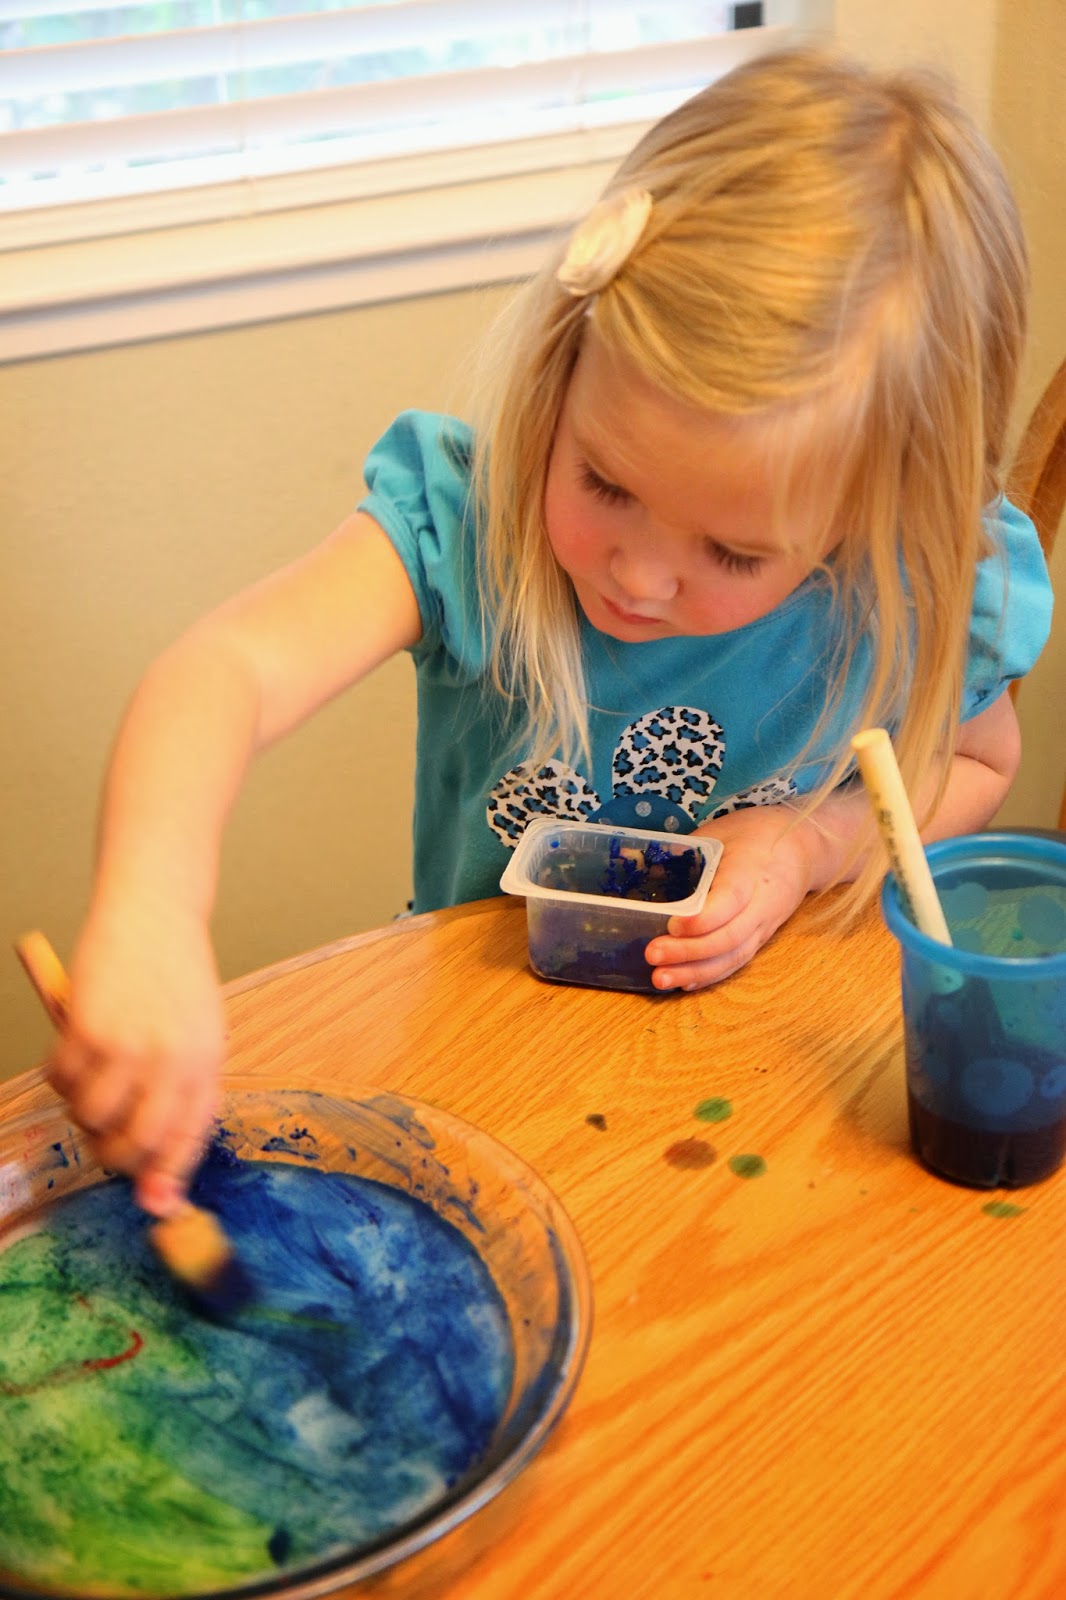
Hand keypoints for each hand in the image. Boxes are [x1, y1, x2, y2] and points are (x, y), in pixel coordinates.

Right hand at [46, 898, 225, 1216]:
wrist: (154, 912)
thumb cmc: (176, 978)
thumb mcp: (201, 1034)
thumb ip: (185, 1094)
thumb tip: (161, 1175)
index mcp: (208, 1062)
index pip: (189, 1138)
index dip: (168, 1177)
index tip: (154, 1205)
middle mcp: (172, 1058)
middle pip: (136, 1142)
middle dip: (113, 1154)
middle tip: (102, 1140)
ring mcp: (128, 1043)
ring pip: (90, 1116)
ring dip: (82, 1111)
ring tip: (90, 1082)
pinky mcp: (86, 1026)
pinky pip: (61, 1080)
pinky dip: (60, 1078)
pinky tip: (72, 1054)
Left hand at [644, 807, 814, 991]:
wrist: (805, 848)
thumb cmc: (755, 834)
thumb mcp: (720, 832)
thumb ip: (686, 853)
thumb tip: (641, 870)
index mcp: (751, 871)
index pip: (730, 901)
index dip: (703, 919)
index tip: (673, 925)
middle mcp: (761, 905)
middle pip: (729, 937)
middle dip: (689, 952)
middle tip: (651, 955)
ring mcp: (764, 926)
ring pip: (732, 957)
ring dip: (695, 972)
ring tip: (660, 979)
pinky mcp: (761, 938)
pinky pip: (736, 961)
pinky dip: (710, 975)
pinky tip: (683, 983)